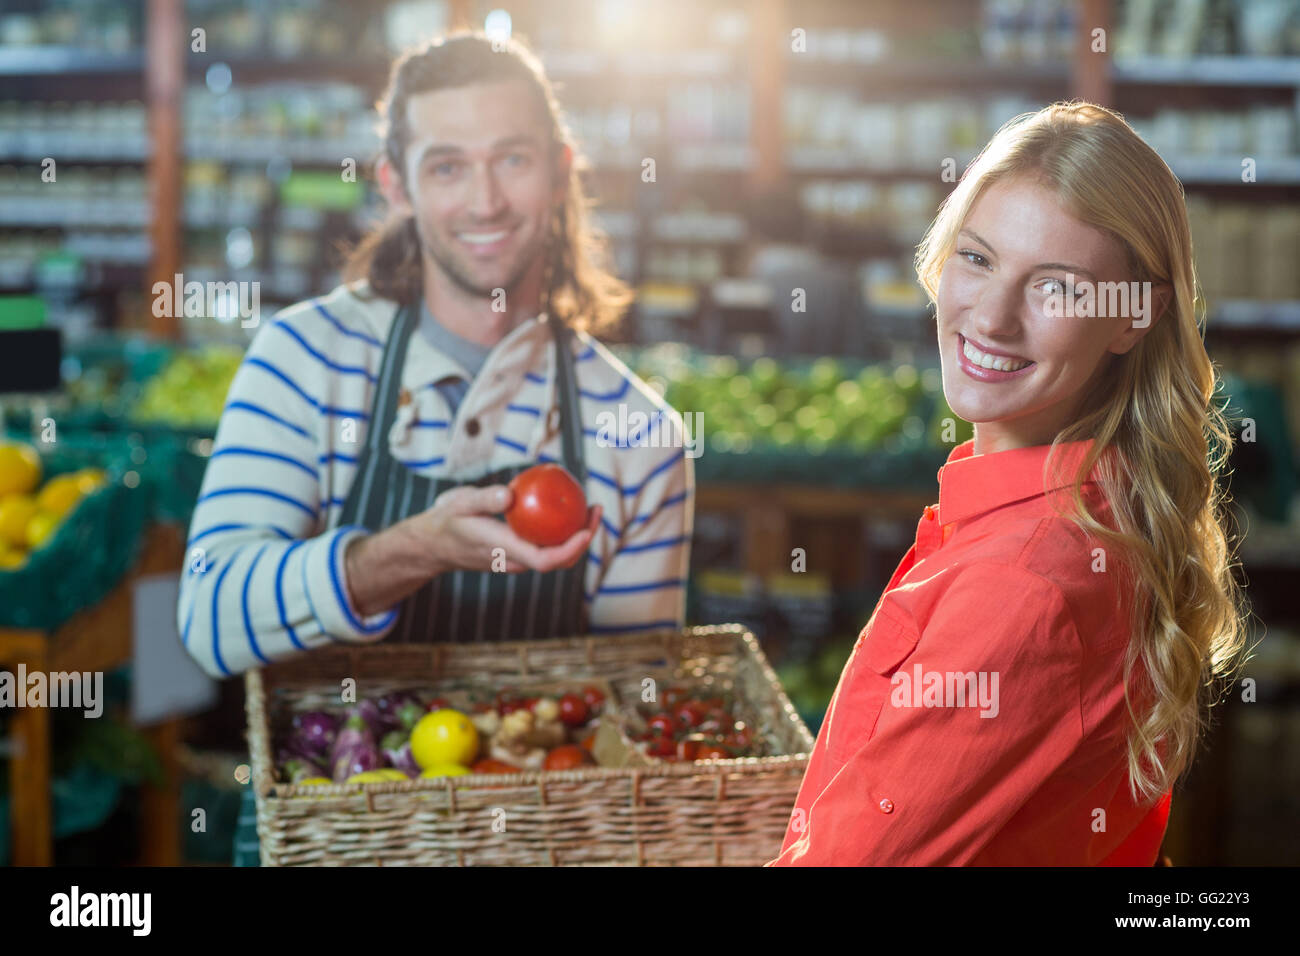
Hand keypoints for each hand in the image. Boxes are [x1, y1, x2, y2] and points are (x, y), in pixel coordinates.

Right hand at [422, 484, 600, 575]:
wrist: (433, 544)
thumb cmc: (446, 520)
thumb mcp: (460, 504)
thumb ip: (484, 500)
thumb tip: (510, 493)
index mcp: (503, 550)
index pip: (544, 560)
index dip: (570, 550)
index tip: (586, 531)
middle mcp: (514, 560)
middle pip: (558, 559)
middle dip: (583, 538)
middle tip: (596, 508)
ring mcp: (516, 559)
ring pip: (554, 553)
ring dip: (576, 534)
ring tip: (589, 506)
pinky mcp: (516, 553)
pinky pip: (544, 544)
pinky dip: (560, 529)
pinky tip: (565, 506)